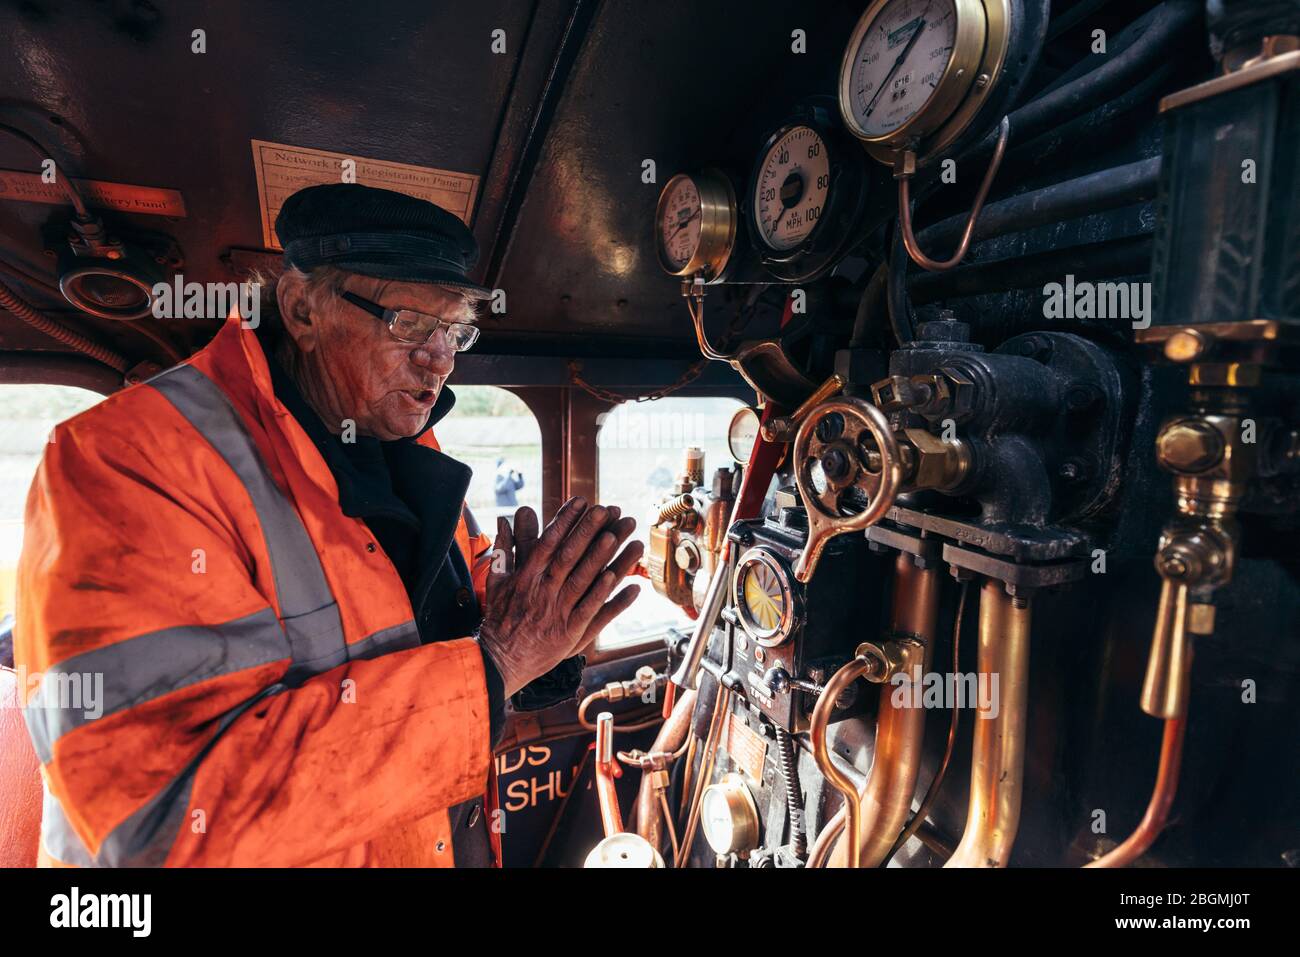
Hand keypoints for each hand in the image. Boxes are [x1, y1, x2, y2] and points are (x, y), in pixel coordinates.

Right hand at [479, 497, 642, 695]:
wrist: (499, 661)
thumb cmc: (499, 620)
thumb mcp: (496, 582)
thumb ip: (503, 549)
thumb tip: (502, 520)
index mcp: (526, 577)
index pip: (548, 542)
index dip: (566, 521)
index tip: (581, 502)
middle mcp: (543, 591)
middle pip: (569, 556)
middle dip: (589, 531)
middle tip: (607, 510)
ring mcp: (557, 612)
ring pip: (584, 580)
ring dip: (603, 557)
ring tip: (619, 536)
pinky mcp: (569, 632)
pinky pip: (592, 610)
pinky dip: (608, 595)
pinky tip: (626, 580)